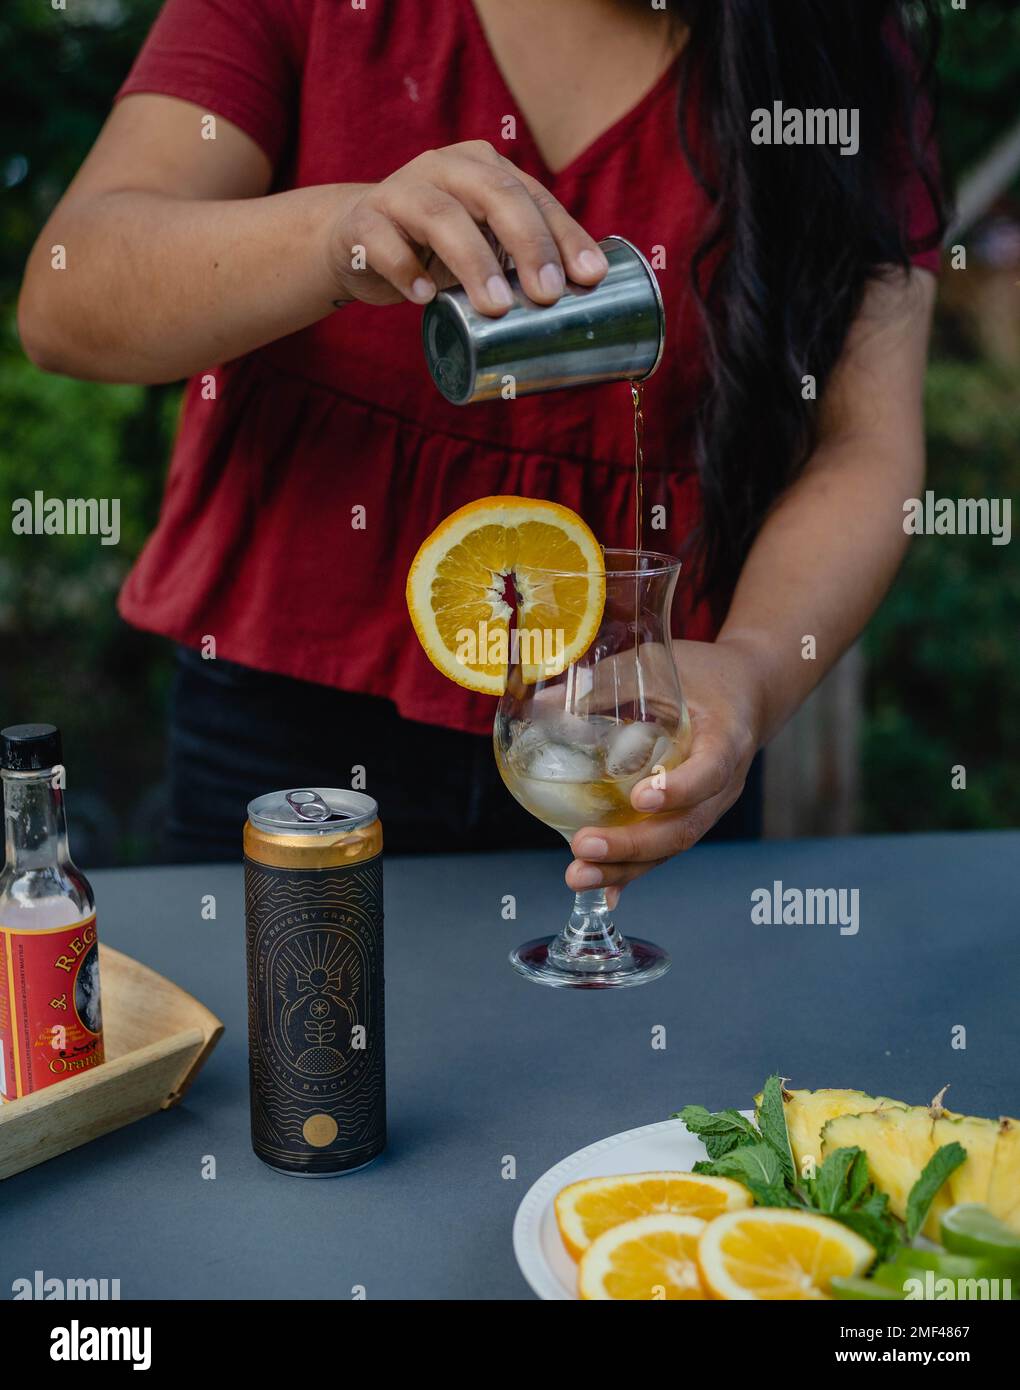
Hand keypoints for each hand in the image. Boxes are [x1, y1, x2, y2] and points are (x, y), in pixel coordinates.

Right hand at [325, 140, 607, 312]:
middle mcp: (446, 168)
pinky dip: (406, 270)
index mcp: (484, 169)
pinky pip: (384, 242)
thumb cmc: (435, 247)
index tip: (590, 278)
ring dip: (473, 262)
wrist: (356, 240)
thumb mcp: (482, 243)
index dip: (564, 236)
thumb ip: (519, 259)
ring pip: (442, 217)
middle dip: (528, 244)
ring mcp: (401, 191)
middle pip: (495, 195)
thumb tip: (584, 304)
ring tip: (496, 306)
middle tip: (548, 295)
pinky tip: (426, 297)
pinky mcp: (364, 221)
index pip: (534, 197)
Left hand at [565, 637, 765, 900]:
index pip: (710, 770)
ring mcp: (710, 806)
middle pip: (685, 826)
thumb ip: (606, 683)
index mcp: (727, 736)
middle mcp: (725, 782)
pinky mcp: (693, 817)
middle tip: (584, 847)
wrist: (747, 692)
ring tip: (578, 875)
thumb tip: (538, 703)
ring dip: (626, 867)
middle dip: (634, 844)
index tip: (640, 799)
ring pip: (673, 846)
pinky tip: (601, 892)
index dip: (679, 788)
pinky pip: (664, 849)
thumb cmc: (703, 674)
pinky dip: (633, 872)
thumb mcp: (658, 664)